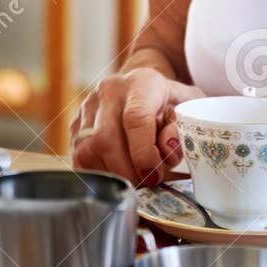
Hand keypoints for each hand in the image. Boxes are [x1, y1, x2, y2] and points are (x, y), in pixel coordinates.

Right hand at [71, 68, 204, 185]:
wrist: (144, 88)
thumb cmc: (170, 103)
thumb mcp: (190, 111)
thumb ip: (182, 129)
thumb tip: (167, 150)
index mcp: (142, 83)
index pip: (135, 118)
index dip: (144, 153)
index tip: (154, 174)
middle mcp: (109, 91)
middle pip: (105, 138)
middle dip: (126, 171)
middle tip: (145, 183)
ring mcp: (88, 106)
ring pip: (87, 150)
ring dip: (111, 175)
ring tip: (132, 180)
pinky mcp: (76, 123)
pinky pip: (77, 156)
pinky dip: (97, 173)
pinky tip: (116, 174)